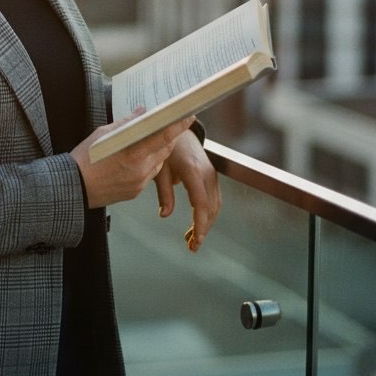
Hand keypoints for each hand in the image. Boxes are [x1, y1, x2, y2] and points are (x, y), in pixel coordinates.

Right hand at [70, 111, 195, 209]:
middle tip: (170, 124)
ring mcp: (139, 184)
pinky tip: (137, 157)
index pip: (163, 137)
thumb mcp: (102, 134)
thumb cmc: (84, 160)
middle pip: (164, 150)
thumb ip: (126, 123)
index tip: (188, 116)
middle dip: (168, 136)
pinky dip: (147, 163)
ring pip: (158, 163)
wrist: (73, 188)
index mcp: (132, 154)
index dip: (178, 126)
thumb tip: (142, 113)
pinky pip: (148, 174)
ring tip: (151, 139)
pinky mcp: (135, 192)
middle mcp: (140, 171)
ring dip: (158, 150)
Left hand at [155, 129, 220, 251]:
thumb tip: (164, 215)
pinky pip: (214, 198)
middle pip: (211, 208)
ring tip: (193, 239)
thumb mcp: (160, 169)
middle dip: (203, 229)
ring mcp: (211, 173)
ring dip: (207, 223)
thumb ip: (164, 193)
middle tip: (192, 246)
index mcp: (193, 171)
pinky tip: (198, 224)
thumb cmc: (166, 147)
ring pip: (215, 205)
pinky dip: (208, 214)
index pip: (201, 204)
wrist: (179, 128)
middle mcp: (206, 173)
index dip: (200, 224)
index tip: (196, 241)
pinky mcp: (211, 175)